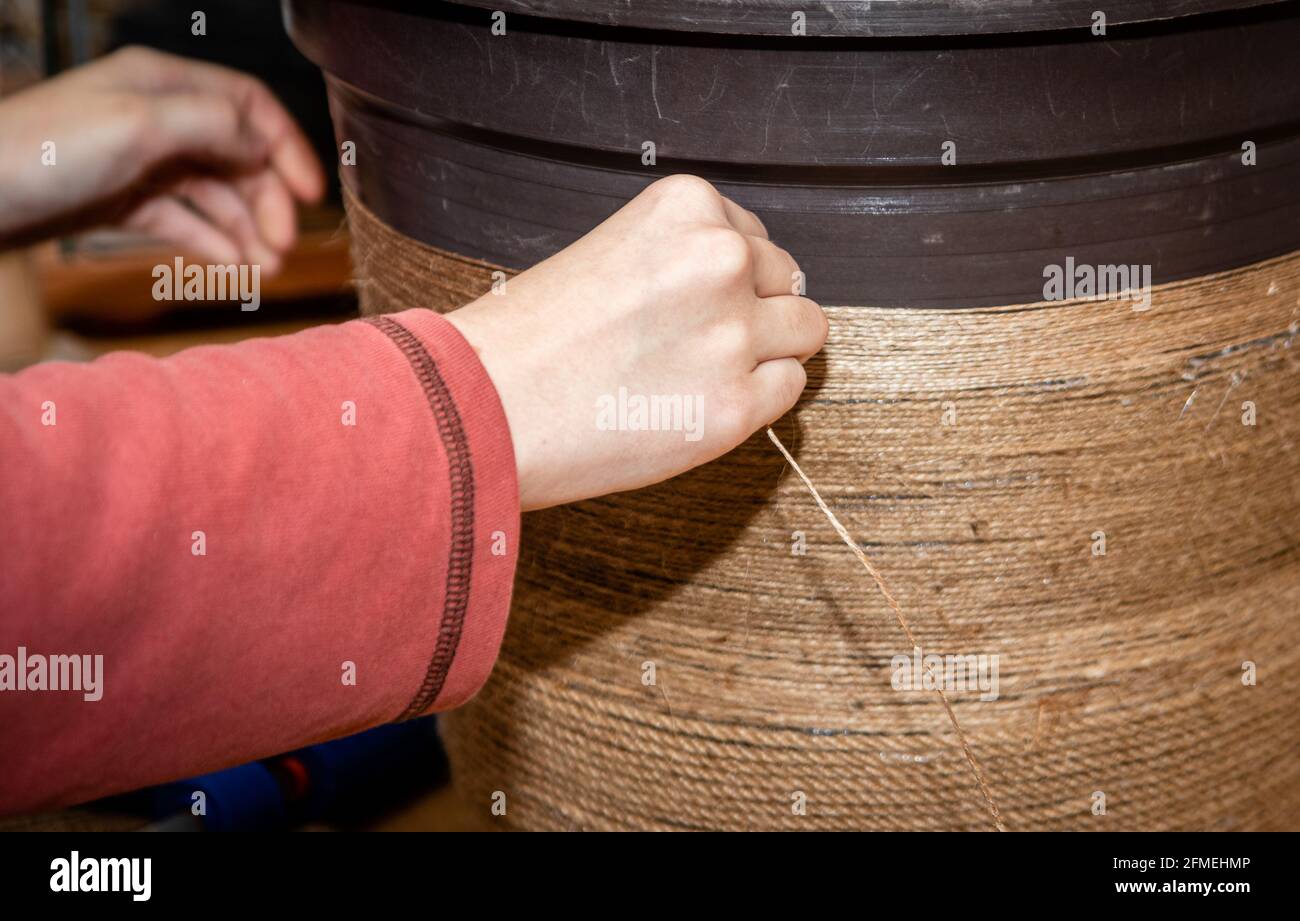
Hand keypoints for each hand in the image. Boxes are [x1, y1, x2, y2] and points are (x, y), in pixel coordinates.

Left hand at [0, 46, 324, 271]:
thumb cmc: (44, 151)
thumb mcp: (139, 125)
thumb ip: (211, 125)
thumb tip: (264, 140)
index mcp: (164, 84)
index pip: (249, 107)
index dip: (286, 148)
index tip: (310, 193)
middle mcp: (158, 118)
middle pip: (238, 157)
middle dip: (268, 201)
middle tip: (284, 246)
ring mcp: (142, 161)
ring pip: (215, 194)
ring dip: (247, 229)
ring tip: (266, 268)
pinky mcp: (124, 201)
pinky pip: (184, 220)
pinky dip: (212, 242)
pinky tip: (231, 265)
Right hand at [446, 174, 827, 510]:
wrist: (484, 404)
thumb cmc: (529, 339)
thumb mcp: (610, 255)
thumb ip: (680, 260)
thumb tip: (742, 288)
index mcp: (687, 209)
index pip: (753, 235)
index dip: (729, 277)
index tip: (694, 304)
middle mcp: (721, 261)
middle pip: (787, 280)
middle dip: (754, 311)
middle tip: (698, 343)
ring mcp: (734, 334)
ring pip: (805, 332)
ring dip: (768, 352)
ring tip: (706, 373)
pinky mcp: (735, 406)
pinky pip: (788, 390)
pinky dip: (757, 400)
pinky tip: (702, 403)